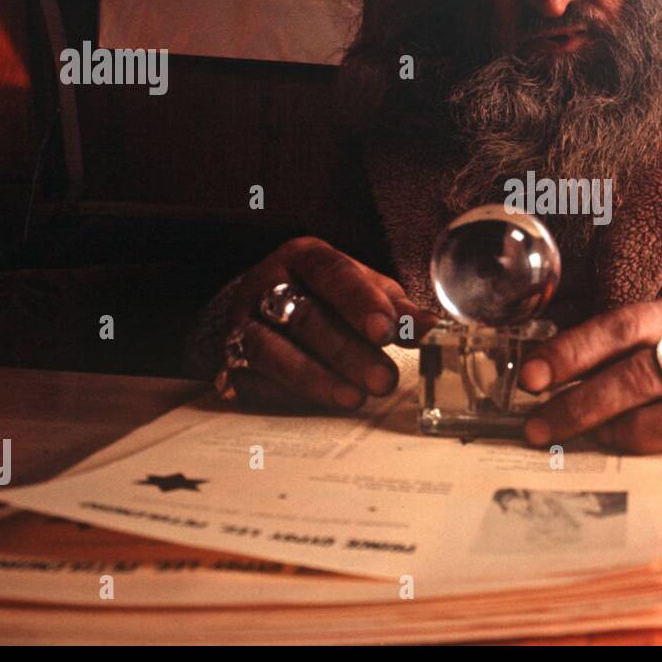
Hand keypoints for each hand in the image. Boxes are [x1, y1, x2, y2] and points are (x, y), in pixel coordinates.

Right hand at [220, 237, 437, 409]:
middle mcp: (266, 284)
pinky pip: (254, 380)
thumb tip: (432, 326)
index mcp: (304, 257)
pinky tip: (319, 405)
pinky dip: (288, 395)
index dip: (360, 302)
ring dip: (316, 378)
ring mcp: (241, 322)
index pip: (332, 274)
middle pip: (305, 317)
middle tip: (384, 380)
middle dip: (348, 352)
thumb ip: (394, 308)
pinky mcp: (229, 359)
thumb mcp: (363, 291)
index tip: (387, 331)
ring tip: (355, 398)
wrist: (264, 309)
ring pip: (272, 351)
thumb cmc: (327, 298)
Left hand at [518, 290, 661, 488]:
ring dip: (640, 434)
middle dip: (588, 404)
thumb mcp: (653, 335)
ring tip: (602, 447)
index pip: (622, 327)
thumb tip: (537, 386)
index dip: (573, 353)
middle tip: (542, 428)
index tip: (530, 380)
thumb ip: (607, 355)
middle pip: (648, 373)